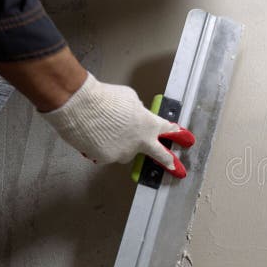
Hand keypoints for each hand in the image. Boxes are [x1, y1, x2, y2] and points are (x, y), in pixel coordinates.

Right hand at [40, 73, 194, 177]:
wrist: (80, 105)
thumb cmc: (105, 98)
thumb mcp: (130, 99)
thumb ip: (138, 112)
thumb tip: (136, 117)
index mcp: (150, 124)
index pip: (168, 131)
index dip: (177, 134)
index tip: (186, 139)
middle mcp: (140, 142)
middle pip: (157, 153)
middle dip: (169, 162)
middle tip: (176, 169)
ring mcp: (124, 153)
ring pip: (125, 151)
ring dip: (121, 144)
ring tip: (106, 130)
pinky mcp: (106, 159)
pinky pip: (107, 154)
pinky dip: (102, 147)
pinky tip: (95, 135)